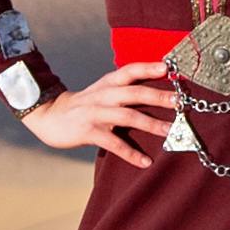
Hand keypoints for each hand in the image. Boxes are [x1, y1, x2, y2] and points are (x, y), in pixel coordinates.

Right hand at [23, 58, 181, 166]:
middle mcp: (104, 95)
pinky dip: (130, 153)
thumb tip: (159, 92)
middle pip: (134, 93)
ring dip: (151, 124)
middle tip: (180, 102)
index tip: (167, 67)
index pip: (130, 70)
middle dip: (158, 97)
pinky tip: (145, 162)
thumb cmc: (85, 105)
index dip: (148, 68)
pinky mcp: (89, 132)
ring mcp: (95, 113)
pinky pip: (113, 143)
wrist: (49, 116)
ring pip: (127, 117)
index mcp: (108, 83)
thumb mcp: (103, 91)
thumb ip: (125, 90)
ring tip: (170, 132)